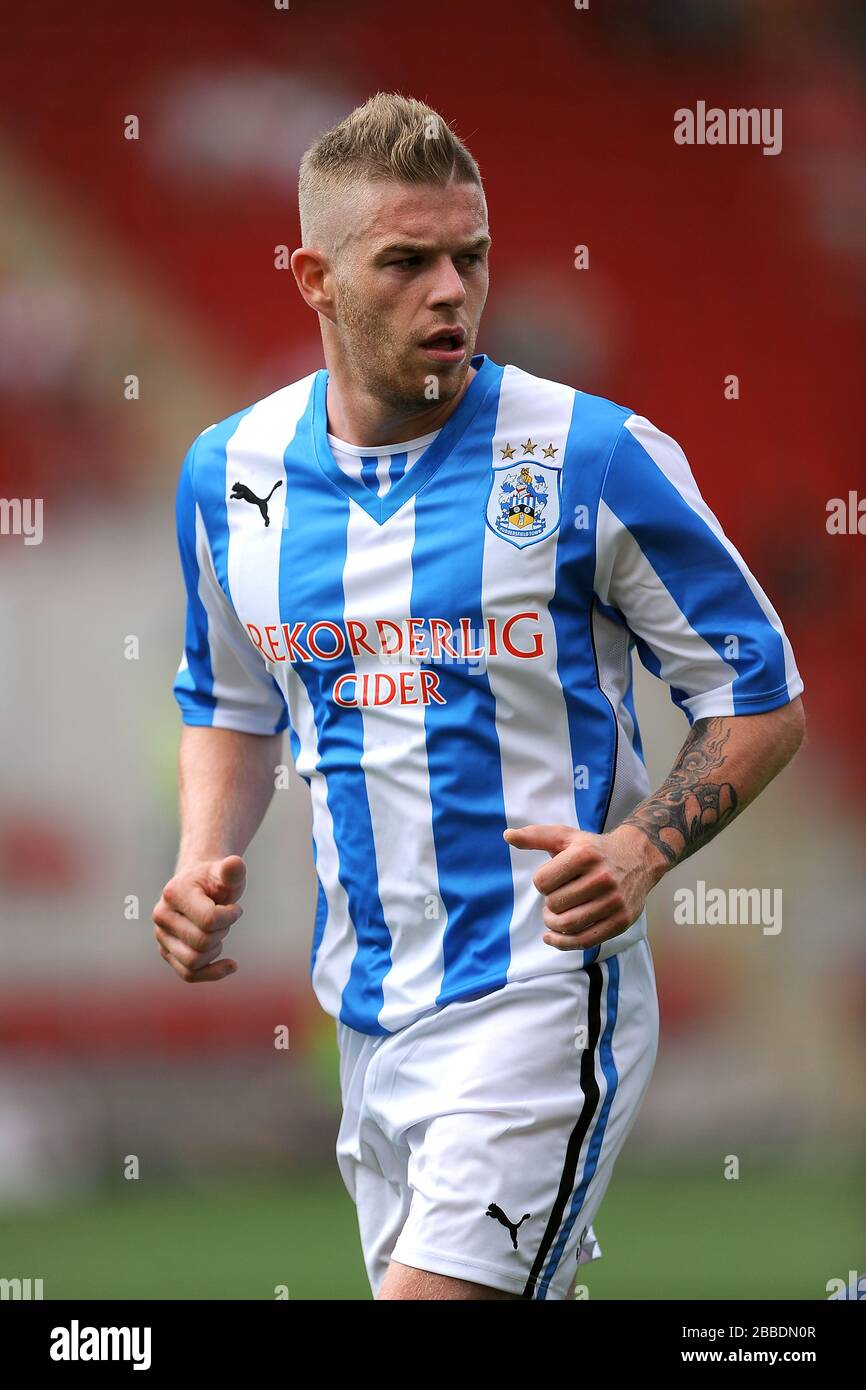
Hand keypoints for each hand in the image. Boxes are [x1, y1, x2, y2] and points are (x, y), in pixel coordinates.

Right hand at [152, 855, 245, 981]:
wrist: (200, 886)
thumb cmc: (216, 879)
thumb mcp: (226, 873)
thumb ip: (232, 870)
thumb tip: (235, 863)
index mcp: (174, 893)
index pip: (209, 920)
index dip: (230, 917)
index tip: (236, 908)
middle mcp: (161, 916)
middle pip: (202, 943)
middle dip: (222, 932)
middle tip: (225, 919)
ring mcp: (162, 936)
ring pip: (194, 962)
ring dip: (216, 949)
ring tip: (219, 932)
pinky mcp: (168, 952)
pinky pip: (189, 974)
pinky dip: (212, 973)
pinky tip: (231, 965)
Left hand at [502, 823, 660, 950]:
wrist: (639, 857)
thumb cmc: (594, 849)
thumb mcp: (566, 837)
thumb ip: (536, 836)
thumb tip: (507, 835)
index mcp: (585, 855)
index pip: (542, 882)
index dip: (541, 882)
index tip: (552, 878)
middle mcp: (602, 878)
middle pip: (554, 904)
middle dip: (549, 903)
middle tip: (556, 898)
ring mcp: (613, 901)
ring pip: (568, 924)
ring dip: (553, 923)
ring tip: (555, 915)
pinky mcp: (621, 920)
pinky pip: (585, 940)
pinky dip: (563, 943)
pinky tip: (552, 938)